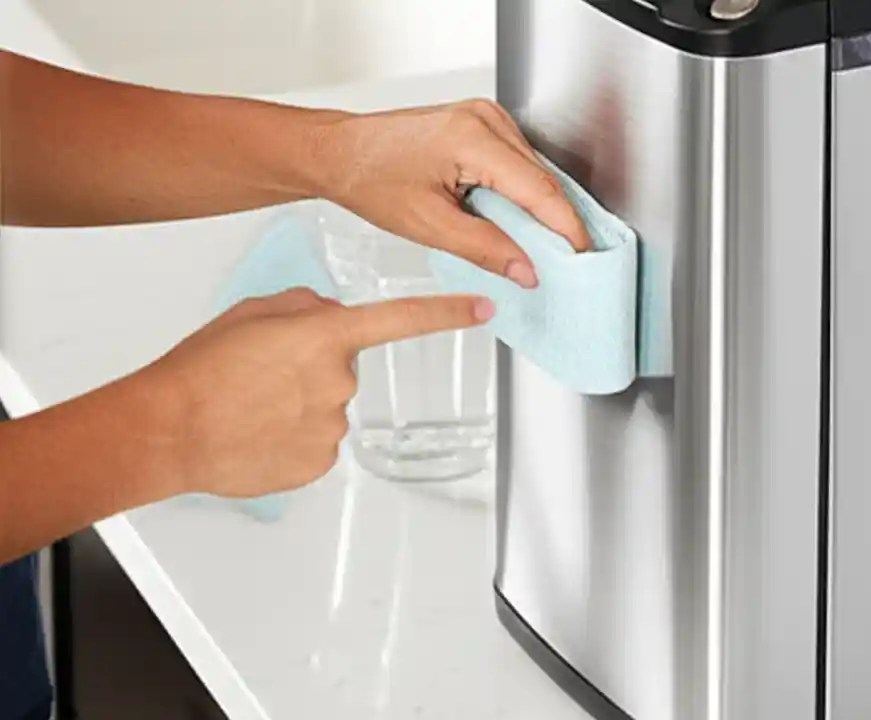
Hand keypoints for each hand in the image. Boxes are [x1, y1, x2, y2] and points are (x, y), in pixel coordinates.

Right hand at [141, 288, 493, 497]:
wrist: (168, 431)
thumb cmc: (200, 370)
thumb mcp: (252, 313)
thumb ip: (305, 309)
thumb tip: (331, 318)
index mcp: (324, 337)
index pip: (401, 320)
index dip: (447, 313)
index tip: (484, 309)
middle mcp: (338, 382)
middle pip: (342, 366)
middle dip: (311, 367)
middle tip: (260, 374)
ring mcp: (332, 427)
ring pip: (327, 406)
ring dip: (297, 404)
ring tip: (249, 406)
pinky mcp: (319, 463)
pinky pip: (315, 441)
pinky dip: (289, 437)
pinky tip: (255, 433)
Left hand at [319, 99, 592, 288]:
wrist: (340, 152)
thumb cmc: (370, 178)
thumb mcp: (428, 225)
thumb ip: (485, 248)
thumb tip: (527, 270)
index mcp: (473, 138)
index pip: (539, 190)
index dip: (566, 228)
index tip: (582, 257)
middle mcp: (485, 119)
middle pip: (542, 180)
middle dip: (557, 222)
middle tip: (566, 264)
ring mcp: (486, 116)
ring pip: (534, 172)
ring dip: (540, 209)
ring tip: (543, 249)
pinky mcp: (483, 123)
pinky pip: (518, 163)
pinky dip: (523, 194)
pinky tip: (518, 222)